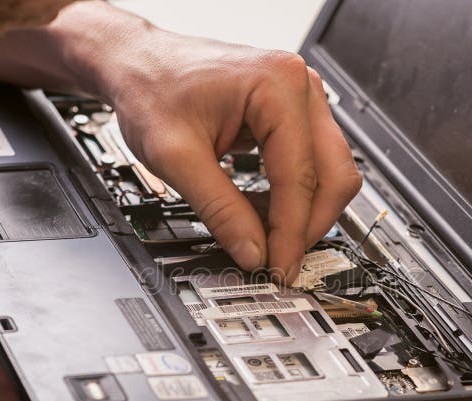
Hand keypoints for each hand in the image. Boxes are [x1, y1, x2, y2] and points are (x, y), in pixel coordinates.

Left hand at [59, 4, 361, 281]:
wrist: (137, 62)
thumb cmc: (151, 87)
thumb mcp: (175, 157)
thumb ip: (220, 210)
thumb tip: (253, 253)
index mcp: (278, 86)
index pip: (300, 176)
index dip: (291, 232)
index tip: (278, 267)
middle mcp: (300, 87)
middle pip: (334, 175)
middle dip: (307, 226)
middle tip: (278, 261)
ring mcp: (302, 101)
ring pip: (328, 173)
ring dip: (301, 214)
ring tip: (263, 239)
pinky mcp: (294, 115)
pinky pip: (310, 166)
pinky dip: (290, 197)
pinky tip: (262, 215)